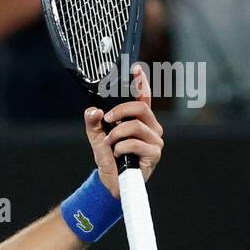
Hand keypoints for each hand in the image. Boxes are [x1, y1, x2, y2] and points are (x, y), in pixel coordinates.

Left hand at [85, 63, 163, 194]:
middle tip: (107, 120)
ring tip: (110, 144)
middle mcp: (152, 128)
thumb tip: (94, 111)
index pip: (144, 98)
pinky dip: (120, 147)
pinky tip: (118, 154)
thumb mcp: (96, 137)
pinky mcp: (154, 153)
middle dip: (120, 111)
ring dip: (116, 134)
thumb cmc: (109, 159)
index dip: (141, 82)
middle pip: (140, 108)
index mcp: (140, 121)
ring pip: (135, 125)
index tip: (136, 68)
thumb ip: (93, 122)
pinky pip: (135, 142)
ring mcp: (155, 140)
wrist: (110, 182)